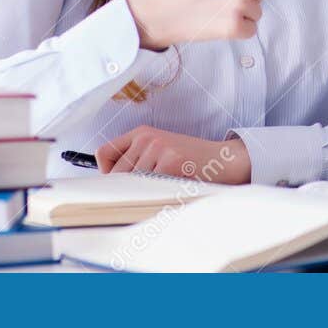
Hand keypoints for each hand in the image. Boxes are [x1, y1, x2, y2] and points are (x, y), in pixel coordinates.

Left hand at [97, 126, 251, 183]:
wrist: (223, 160)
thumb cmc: (190, 162)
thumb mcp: (159, 152)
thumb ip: (136, 161)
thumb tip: (108, 185)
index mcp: (141, 133)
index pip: (103, 154)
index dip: (107, 174)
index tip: (118, 185)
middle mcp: (146, 137)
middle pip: (115, 173)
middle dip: (126, 188)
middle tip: (145, 194)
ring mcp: (157, 147)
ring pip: (132, 183)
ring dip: (144, 193)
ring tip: (165, 189)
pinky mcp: (169, 161)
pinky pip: (149, 187)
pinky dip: (157, 194)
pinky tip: (173, 189)